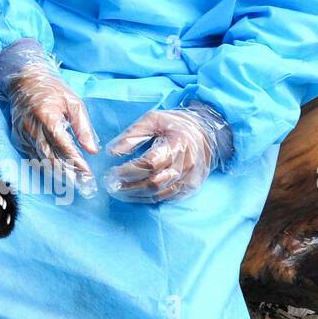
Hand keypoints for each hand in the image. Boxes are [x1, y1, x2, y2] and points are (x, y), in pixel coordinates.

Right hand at [0, 44, 99, 196]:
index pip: (62, 145)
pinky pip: (32, 156)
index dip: (75, 161)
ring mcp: (22, 134)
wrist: (24, 81)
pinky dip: (45, 165)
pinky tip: (56, 173)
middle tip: (82, 185)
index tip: (87, 172)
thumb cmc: (53, 91)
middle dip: (67, 173)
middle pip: (49, 156)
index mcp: (46, 116)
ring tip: (73, 183)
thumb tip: (92, 150)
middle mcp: (31, 127)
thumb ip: (82, 127)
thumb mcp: (73, 102)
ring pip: (40, 159)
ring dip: (57, 173)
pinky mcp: (18, 138)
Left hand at [103, 105, 232, 203]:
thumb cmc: (174, 125)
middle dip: (130, 186)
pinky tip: (135, 195)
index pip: (150, 163)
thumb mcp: (152, 120)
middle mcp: (185, 164)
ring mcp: (190, 178)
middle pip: (154, 182)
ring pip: (160, 193)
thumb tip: (112, 152)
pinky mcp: (190, 187)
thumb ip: (131, 135)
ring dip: (137, 195)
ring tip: (119, 191)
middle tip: (111, 185)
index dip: (129, 170)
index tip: (113, 171)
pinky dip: (149, 198)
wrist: (205, 133)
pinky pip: (168, 197)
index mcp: (176, 144)